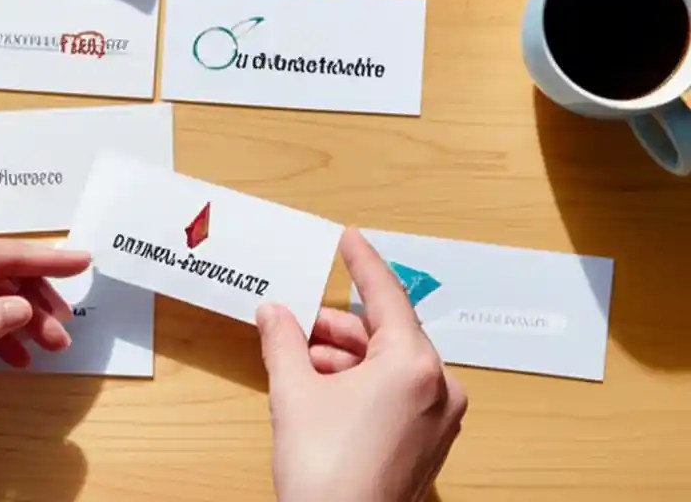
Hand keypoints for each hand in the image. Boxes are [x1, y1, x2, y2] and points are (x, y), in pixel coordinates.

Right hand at [256, 229, 467, 501]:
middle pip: (387, 334)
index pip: (387, 296)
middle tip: (299, 318)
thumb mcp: (294, 392)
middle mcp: (439, 388)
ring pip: (392, 366)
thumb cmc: (327, 473)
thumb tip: (274, 314)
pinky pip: (399, 394)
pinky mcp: (430, 443)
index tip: (351, 240)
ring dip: (348, 357)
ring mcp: (439, 419)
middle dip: (340, 326)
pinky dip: (364, 383)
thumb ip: (283, 341)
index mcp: (414, 365)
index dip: (363, 264)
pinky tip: (325, 387)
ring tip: (302, 357)